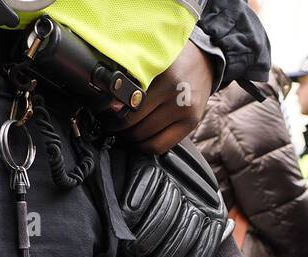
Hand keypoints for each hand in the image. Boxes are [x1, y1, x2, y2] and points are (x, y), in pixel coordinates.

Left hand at [111, 39, 213, 154]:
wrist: (204, 60)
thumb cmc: (172, 59)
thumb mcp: (152, 61)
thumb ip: (133, 79)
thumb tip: (111, 105)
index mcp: (165, 78)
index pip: (130, 107)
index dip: (112, 114)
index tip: (103, 113)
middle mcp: (176, 97)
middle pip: (137, 126)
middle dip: (119, 128)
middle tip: (110, 124)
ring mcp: (185, 113)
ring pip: (148, 139)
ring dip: (131, 139)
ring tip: (123, 131)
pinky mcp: (191, 124)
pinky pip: (162, 146)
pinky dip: (146, 146)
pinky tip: (140, 138)